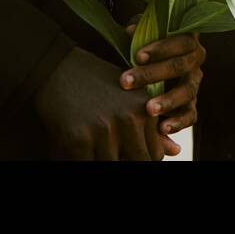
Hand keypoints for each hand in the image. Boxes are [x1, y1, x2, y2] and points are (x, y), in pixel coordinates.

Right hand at [35, 47, 165, 159]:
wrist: (57, 68)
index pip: (155, 154)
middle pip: (138, 161)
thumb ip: (153, 127)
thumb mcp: (129, 98)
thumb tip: (177, 151)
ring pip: (112, 165)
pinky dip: (85, 159)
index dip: (143, 157)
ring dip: (104, 159)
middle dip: (127, 161)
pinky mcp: (78, 140)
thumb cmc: (97, 83)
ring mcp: (103, 131)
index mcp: (144, 109)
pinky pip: (87, 164)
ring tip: (98, 145)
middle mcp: (127, 120)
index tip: (129, 151)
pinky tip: (82, 149)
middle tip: (114, 150)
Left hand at [120, 23, 203, 146]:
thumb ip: (139, 31)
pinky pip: (190, 115)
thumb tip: (130, 31)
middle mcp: (195, 60)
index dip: (160, 49)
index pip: (179, 42)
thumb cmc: (148, 45)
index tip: (137, 56)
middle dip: (152, 74)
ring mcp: (194, 83)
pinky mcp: (191, 105)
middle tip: (126, 82)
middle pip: (179, 66)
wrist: (154, 64)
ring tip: (149, 109)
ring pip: (187, 92)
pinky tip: (162, 129)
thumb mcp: (143, 34)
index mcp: (188, 40)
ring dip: (168, 100)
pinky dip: (178, 123)